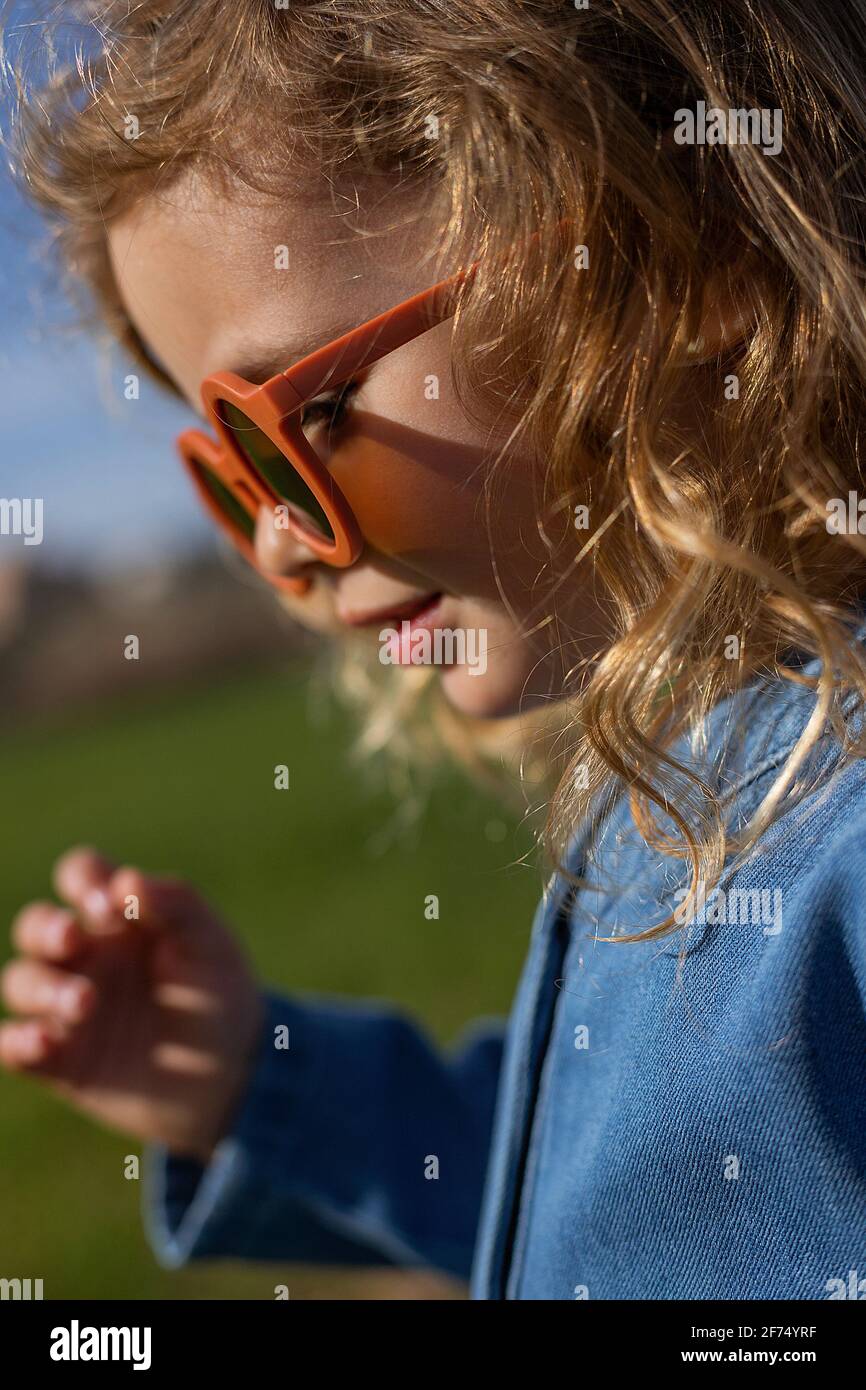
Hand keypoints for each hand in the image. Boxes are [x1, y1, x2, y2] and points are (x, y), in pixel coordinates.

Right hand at [0, 847, 264, 1162]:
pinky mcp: (61, 1059)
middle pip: (35, 926)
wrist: (232, 1074)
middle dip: (46, 929)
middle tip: (73, 939)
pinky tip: (44, 1041)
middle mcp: (85, 955)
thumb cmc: (220, 993)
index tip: (109, 903)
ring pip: (21, 982)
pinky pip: (13, 1045)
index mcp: (118, 916)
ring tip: (84, 1003)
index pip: (80, 876)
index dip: (82, 880)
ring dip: (42, 986)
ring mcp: (67, 1006)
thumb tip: (126, 880)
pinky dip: (18, 1040)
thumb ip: (175, 904)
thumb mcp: (210, 943)